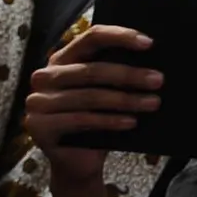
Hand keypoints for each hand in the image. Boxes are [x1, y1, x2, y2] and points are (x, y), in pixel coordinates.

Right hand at [23, 25, 159, 187]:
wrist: (78, 159)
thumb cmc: (97, 118)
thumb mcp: (107, 90)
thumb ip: (117, 72)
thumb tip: (154, 60)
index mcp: (63, 58)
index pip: (91, 37)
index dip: (120, 37)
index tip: (149, 43)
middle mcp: (45, 76)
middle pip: (92, 70)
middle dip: (129, 75)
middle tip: (159, 80)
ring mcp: (37, 101)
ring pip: (89, 96)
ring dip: (125, 100)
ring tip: (152, 103)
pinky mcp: (38, 125)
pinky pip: (80, 119)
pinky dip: (110, 120)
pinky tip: (131, 121)